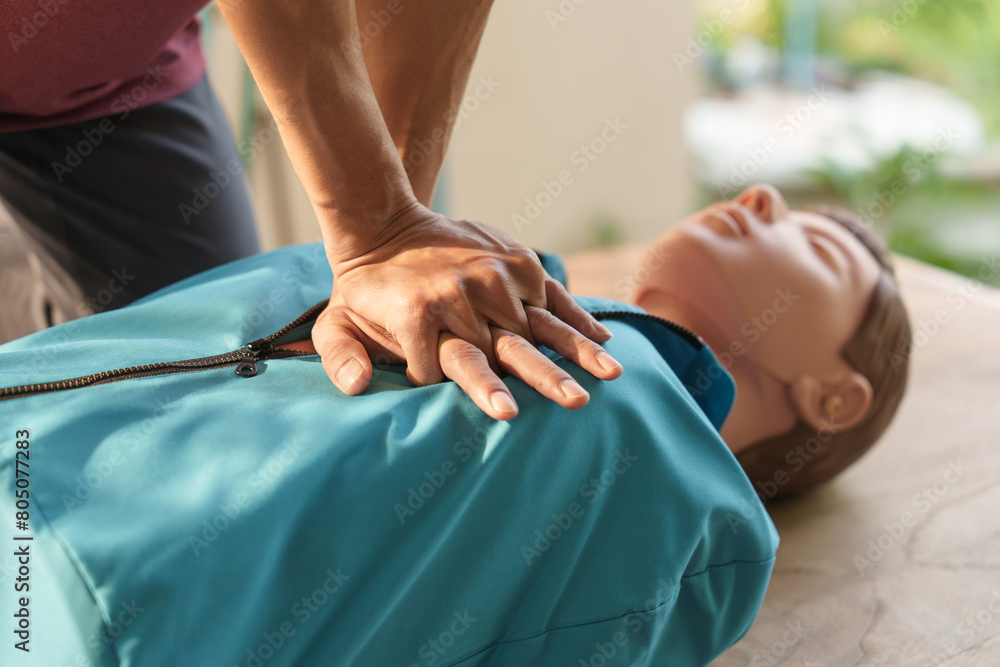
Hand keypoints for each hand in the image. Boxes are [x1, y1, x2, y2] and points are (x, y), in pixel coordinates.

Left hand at [310, 288, 623, 419]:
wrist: (386, 226)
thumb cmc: (364, 290)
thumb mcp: (335, 324)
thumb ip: (341, 357)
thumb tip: (357, 388)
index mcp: (418, 317)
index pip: (447, 373)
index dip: (463, 394)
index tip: (496, 416)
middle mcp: (460, 297)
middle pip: (505, 350)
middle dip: (540, 379)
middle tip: (572, 403)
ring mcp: (492, 277)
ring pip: (538, 324)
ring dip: (575, 351)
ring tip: (608, 376)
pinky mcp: (515, 261)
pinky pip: (551, 294)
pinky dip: (577, 317)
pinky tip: (605, 339)